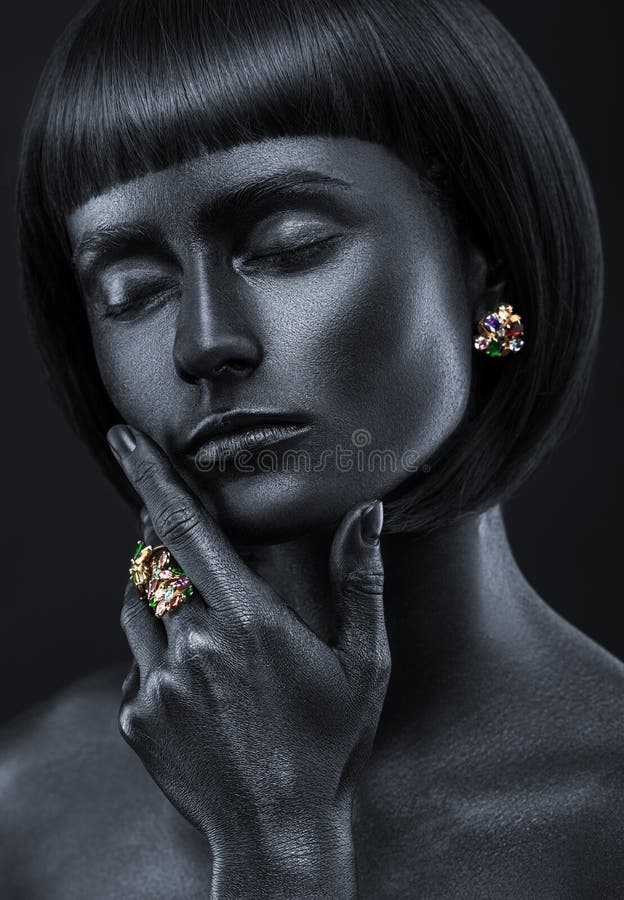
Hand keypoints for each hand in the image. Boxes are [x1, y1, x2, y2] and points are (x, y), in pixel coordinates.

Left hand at [108, 424, 389, 882]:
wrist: (278, 834)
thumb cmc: (329, 744)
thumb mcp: (363, 664)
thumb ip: (361, 581)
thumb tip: (369, 515)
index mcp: (249, 621)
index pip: (186, 529)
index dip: (151, 477)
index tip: (121, 438)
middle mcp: (195, 645)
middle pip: (152, 559)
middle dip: (158, 534)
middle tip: (183, 537)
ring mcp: (158, 684)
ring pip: (134, 605)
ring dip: (154, 588)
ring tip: (196, 611)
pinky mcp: (136, 718)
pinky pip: (132, 660)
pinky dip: (153, 649)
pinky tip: (193, 677)